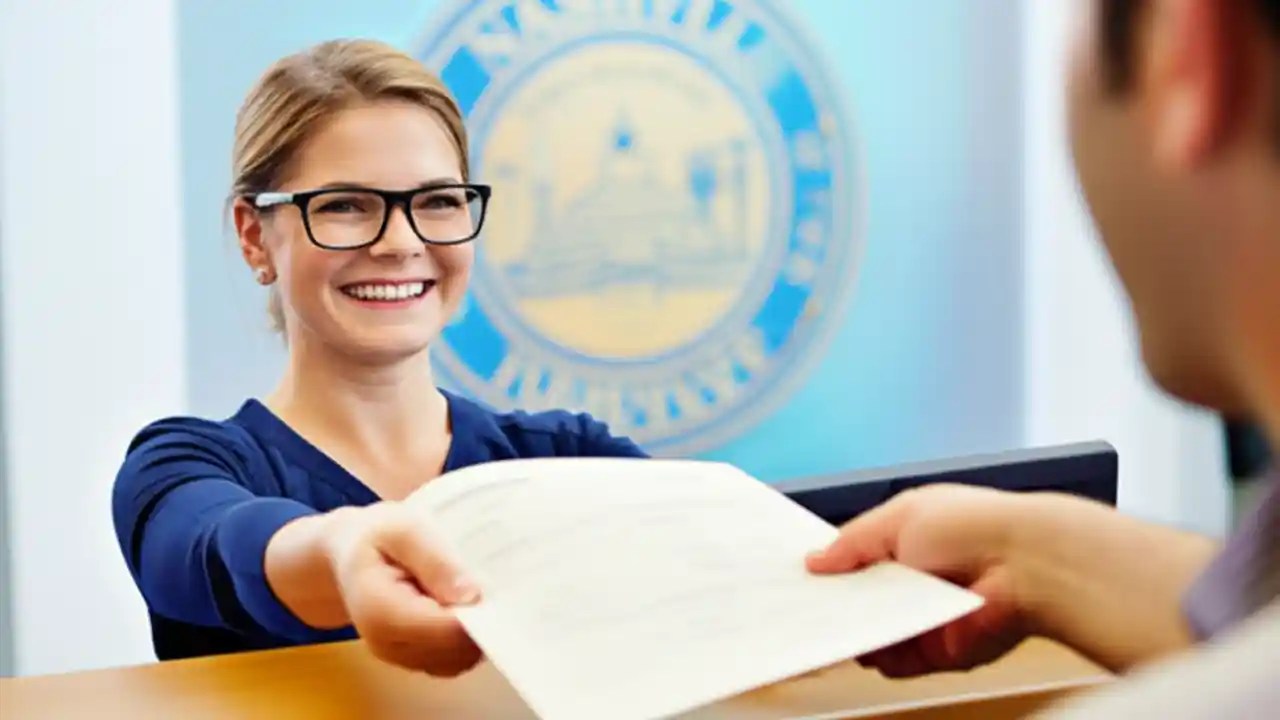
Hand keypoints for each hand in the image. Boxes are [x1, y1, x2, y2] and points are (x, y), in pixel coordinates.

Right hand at [321, 502, 483, 675]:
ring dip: (475, 629)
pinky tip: (461, 605)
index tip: (490, 584)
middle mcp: (388, 645)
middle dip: (479, 621)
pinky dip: (467, 637)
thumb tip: (472, 596)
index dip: (477, 613)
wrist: (347, 555)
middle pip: (455, 650)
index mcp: (381, 612)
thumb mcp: (403, 529)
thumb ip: (435, 560)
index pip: (444, 631)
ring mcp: (401, 656)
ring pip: (459, 659)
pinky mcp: (415, 658)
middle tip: (483, 581)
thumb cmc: (376, 536)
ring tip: (468, 589)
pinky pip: (455, 659)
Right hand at [805, 485, 1033, 677]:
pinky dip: (878, 656)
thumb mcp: (897, 517)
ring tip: (825, 626)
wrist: (1024, 564)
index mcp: (908, 542)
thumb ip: (851, 542)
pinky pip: (896, 661)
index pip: (859, 560)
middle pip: (863, 600)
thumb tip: (815, 561)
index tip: (802, 577)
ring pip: (874, 633)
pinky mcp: (939, 653)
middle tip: (803, 608)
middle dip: (836, 603)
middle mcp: (918, 582)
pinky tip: (859, 645)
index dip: (831, 569)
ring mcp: (927, 619)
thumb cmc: (972, 525)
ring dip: (854, 631)